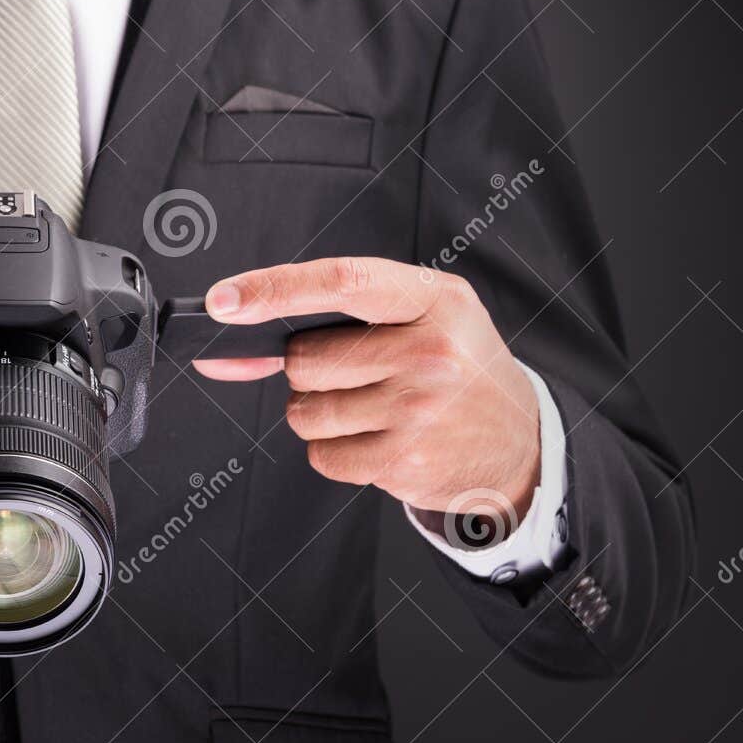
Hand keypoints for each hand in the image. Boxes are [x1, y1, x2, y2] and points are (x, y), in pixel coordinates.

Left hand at [193, 258, 540, 525]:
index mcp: (434, 299)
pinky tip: (381, 440)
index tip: (223, 301)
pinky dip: (337, 451)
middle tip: (360, 375)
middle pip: (305, 359)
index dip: (273, 288)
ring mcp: (419, 410)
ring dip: (321, 414)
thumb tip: (231, 353)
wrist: (519, 442)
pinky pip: (323, 455)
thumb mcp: (423, 316)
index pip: (342, 281)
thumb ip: (333, 318)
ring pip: (306, 411)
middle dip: (310, 371)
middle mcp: (431, 351)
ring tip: (376, 409)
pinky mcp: (405, 461)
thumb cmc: (456, 369)